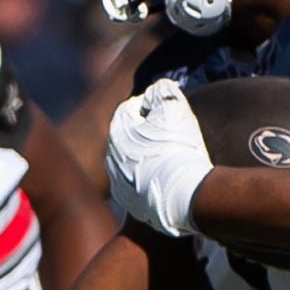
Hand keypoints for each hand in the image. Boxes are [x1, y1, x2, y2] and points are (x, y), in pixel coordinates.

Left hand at [106, 78, 212, 238]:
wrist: (180, 196)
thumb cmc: (177, 147)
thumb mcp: (174, 106)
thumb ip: (163, 89)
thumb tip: (159, 88)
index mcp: (117, 128)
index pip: (136, 106)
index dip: (157, 107)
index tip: (175, 116)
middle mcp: (110, 154)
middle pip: (133, 134)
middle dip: (152, 133)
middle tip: (177, 138)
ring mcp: (117, 181)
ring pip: (135, 160)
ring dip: (151, 157)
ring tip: (175, 162)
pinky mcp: (128, 202)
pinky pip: (139, 184)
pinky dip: (151, 179)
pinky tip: (169, 181)